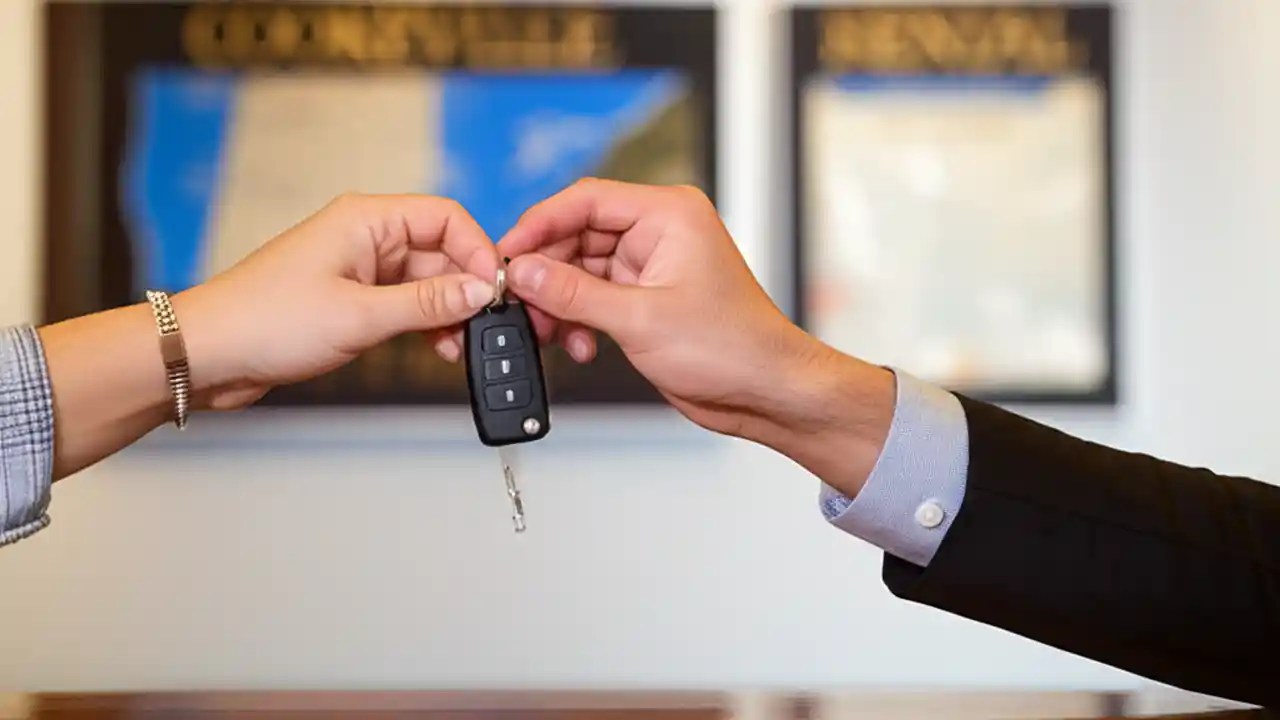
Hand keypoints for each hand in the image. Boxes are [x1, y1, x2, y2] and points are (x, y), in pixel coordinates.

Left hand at [174, 193, 500, 408]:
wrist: (208, 354)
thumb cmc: (264, 321)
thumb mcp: (360, 316)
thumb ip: (428, 303)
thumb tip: (481, 291)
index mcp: (365, 219)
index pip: (445, 217)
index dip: (478, 250)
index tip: (495, 288)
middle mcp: (365, 237)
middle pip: (440, 252)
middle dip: (465, 288)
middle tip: (483, 327)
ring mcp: (358, 269)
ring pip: (426, 282)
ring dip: (447, 312)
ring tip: (458, 346)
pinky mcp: (351, 299)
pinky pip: (405, 304)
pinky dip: (425, 324)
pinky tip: (438, 349)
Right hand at [497, 179, 893, 495]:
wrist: (765, 392)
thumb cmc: (733, 348)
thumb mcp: (639, 320)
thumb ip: (573, 293)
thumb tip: (523, 271)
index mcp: (669, 214)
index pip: (586, 200)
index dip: (539, 224)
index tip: (507, 253)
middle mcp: (660, 233)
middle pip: (577, 235)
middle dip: (546, 272)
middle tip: (519, 302)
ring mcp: (652, 267)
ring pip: (581, 270)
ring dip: (560, 302)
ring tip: (548, 332)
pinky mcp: (647, 299)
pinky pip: (594, 297)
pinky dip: (578, 319)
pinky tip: (578, 344)